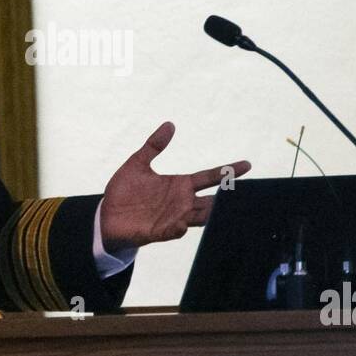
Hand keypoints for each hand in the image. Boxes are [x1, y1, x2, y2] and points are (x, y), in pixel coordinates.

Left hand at [99, 121, 250, 250]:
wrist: (107, 215)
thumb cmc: (124, 191)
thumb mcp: (137, 163)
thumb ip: (153, 145)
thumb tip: (169, 124)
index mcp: (179, 184)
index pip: (209, 177)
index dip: (228, 171)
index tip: (247, 164)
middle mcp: (181, 202)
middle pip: (212, 200)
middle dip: (228, 198)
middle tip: (248, 194)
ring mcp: (173, 218)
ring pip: (200, 217)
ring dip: (210, 213)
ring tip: (222, 207)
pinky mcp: (159, 231)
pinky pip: (175, 231)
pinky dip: (180, 228)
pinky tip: (183, 224)